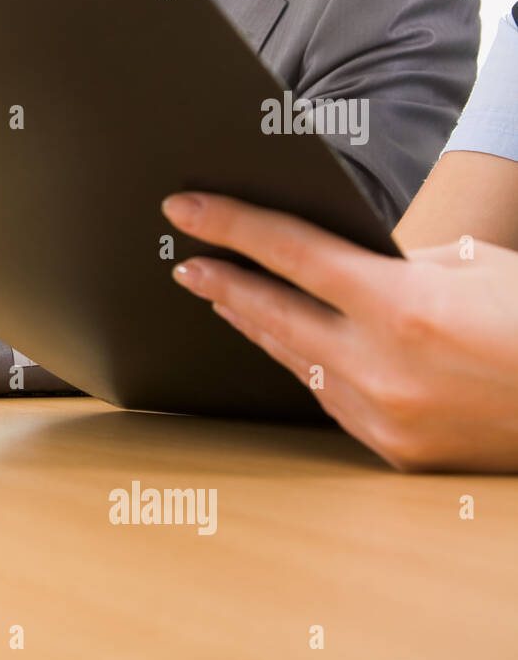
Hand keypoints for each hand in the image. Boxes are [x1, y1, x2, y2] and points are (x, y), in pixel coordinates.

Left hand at [162, 192, 517, 472]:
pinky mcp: (391, 449)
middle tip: (186, 260)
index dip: (229, 224)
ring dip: (254, 323)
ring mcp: (381, 415)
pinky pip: (328, 398)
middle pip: (270, 311)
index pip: (288, 252)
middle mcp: (379, 366)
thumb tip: (342, 268)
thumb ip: (397, 267)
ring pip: (292, 358)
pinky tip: (286, 345)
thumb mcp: (475, 270)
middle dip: (220, 281)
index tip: (183, 209)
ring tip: (223, 296)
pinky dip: (305, 365)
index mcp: (401, 305)